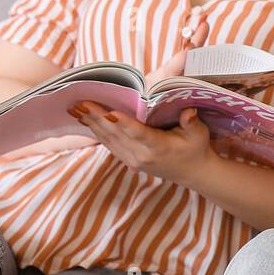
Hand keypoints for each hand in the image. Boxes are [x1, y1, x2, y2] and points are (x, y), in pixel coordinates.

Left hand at [69, 18, 213, 183]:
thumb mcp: (199, 134)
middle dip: (96, 117)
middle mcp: (141, 156)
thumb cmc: (196, 148)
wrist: (193, 172)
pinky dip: (96, 131)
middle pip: (116, 134)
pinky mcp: (127, 161)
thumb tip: (189, 110)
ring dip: (91, 123)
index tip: (109, 112)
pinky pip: (108, 144)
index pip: (138, 133)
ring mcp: (132, 160)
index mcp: (159, 147)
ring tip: (74, 108)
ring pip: (108, 139)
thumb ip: (192, 122)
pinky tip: (84, 119)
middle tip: (79, 102)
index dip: (123, 123)